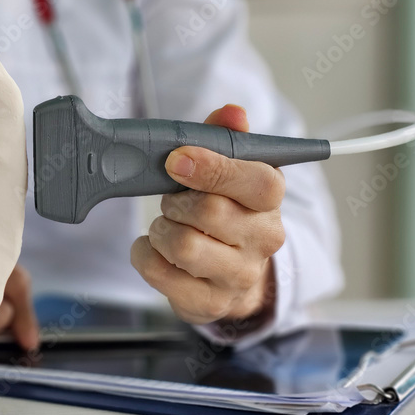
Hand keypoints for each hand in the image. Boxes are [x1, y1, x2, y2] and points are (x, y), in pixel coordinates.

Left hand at [130, 104, 284, 325]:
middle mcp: (263, 240)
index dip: (213, 168)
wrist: (231, 278)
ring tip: (168, 226)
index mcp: (270, 200)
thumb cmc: (224, 213)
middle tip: (173, 200)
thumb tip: (232, 112)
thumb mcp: (229, 172)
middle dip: (176, 200)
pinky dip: (144, 253)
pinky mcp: (208, 303)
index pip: (257, 181)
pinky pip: (158, 271)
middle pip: (209, 212)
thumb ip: (226, 137)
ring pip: (182, 244)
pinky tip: (155, 249)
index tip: (176, 160)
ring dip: (160, 228)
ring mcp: (238, 276)